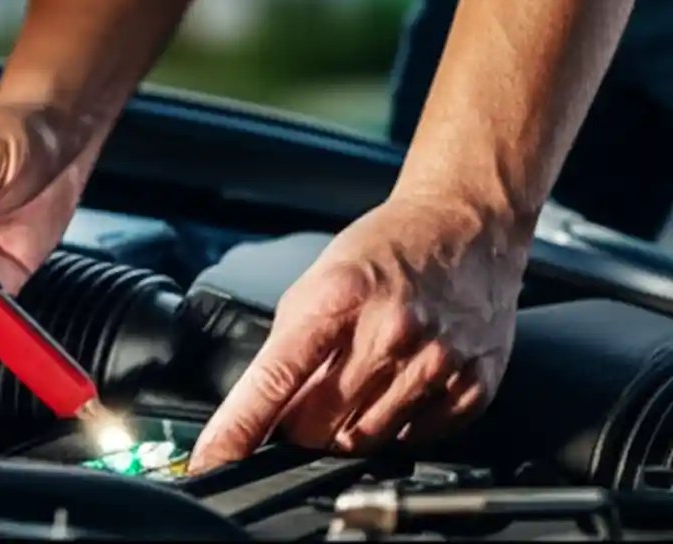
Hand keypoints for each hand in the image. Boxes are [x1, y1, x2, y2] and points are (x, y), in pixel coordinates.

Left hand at [189, 194, 529, 472]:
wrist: (465, 227)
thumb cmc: (386, 251)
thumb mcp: (320, 281)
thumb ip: (291, 346)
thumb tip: (269, 415)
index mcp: (338, 297)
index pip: (275, 378)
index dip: (238, 428)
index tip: (213, 459)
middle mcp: (389, 330)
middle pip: (318, 426)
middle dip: (301, 425)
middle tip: (312, 395)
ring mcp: (435, 360)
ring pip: (364, 440)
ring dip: (348, 428)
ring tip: (361, 382)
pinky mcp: (473, 385)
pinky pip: (415, 439)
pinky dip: (398, 426)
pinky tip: (401, 385)